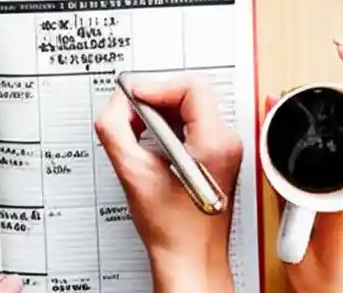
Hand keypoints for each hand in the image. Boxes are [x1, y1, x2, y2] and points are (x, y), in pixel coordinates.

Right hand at [95, 75, 242, 292]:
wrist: (189, 256)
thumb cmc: (172, 229)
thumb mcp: (133, 174)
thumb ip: (115, 129)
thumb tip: (115, 103)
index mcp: (214, 143)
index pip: (190, 87)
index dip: (155, 87)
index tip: (133, 97)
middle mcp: (226, 141)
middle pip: (189, 92)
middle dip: (154, 98)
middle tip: (130, 115)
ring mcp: (224, 146)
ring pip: (187, 105)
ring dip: (158, 112)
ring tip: (138, 132)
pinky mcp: (216, 152)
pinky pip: (189, 122)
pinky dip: (166, 125)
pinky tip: (151, 144)